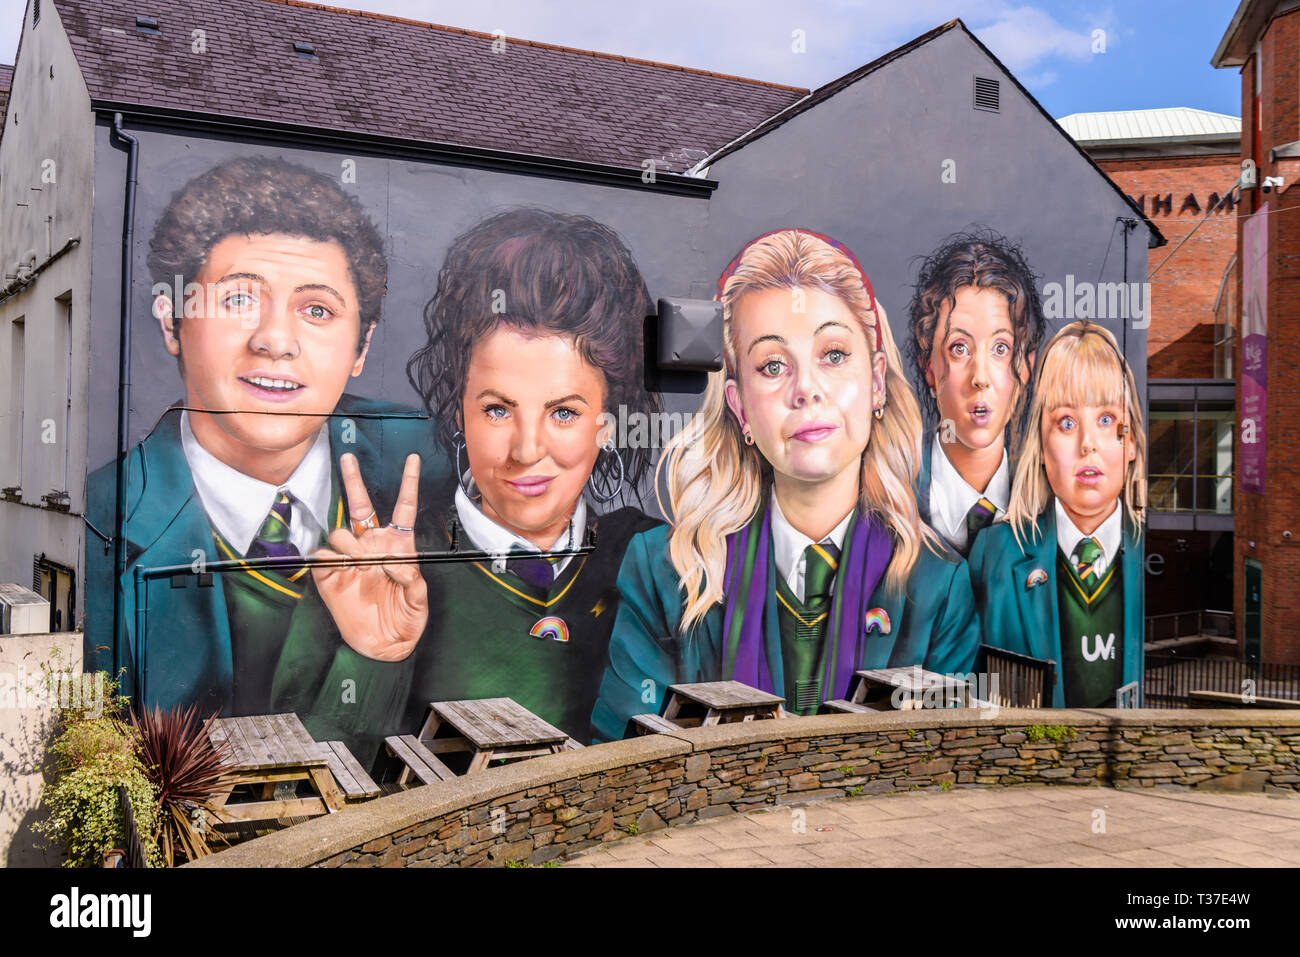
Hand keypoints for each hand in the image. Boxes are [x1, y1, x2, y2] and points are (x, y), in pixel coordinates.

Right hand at [311, 453, 427, 661]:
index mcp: (399, 546)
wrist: (383, 645)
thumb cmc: (406, 621)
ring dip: (348, 543)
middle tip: (348, 459)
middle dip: (353, 480)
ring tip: (359, 562)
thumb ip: (415, 582)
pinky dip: (329, 560)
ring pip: (341, 532)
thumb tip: (399, 564)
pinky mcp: (330, 575)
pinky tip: (341, 570)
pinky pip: (322, 557)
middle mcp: (373, 546)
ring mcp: (351, 559)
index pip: (404, 508)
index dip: (407, 483)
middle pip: (362, 507)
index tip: (412, 459)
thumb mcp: (419, 603)